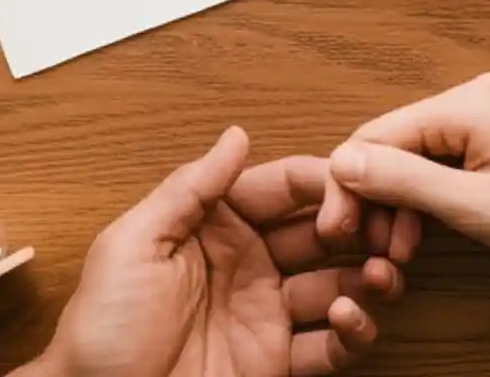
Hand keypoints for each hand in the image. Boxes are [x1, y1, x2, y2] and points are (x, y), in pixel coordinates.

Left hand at [25, 127, 402, 376]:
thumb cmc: (102, 329)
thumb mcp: (133, 245)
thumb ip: (188, 188)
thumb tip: (237, 135)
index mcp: (217, 226)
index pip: (285, 187)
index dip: (325, 183)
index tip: (354, 186)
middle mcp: (250, 264)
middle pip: (325, 231)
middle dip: (362, 225)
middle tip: (387, 229)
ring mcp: (267, 313)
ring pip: (341, 282)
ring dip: (371, 275)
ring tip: (381, 275)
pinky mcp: (277, 362)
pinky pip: (333, 344)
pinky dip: (355, 330)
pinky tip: (349, 317)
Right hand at [317, 73, 489, 276]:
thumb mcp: (477, 208)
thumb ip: (405, 181)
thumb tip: (341, 160)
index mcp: (468, 103)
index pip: (376, 134)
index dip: (347, 183)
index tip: (337, 231)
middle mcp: (473, 98)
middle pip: (390, 143)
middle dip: (372, 196)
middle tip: (366, 248)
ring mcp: (484, 117)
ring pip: (410, 158)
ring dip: (395, 204)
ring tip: (398, 251)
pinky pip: (436, 163)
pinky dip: (422, 200)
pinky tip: (420, 234)